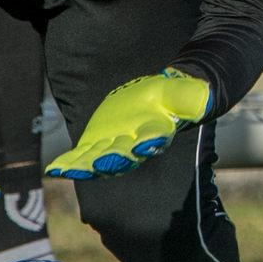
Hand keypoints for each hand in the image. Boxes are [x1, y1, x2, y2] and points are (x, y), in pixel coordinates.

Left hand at [46, 68, 212, 179]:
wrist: (155, 100)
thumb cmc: (172, 95)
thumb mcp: (183, 92)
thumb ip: (191, 97)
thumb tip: (206, 97)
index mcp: (158, 131)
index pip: (155, 138)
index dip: (150, 142)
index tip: (144, 146)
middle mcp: (136, 145)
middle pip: (125, 155)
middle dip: (113, 160)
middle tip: (103, 164)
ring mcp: (115, 148)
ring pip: (101, 159)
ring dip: (87, 165)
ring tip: (70, 169)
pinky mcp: (98, 145)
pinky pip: (83, 156)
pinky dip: (71, 162)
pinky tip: (56, 167)